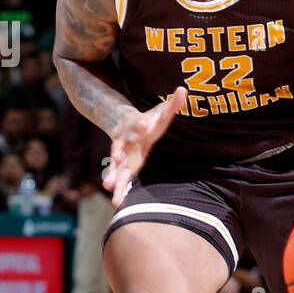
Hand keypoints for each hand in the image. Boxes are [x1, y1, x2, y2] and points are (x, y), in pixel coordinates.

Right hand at [102, 87, 186, 206]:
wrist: (122, 124)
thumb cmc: (148, 120)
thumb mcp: (160, 111)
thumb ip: (173, 104)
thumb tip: (183, 90)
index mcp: (138, 126)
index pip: (141, 124)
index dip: (142, 124)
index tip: (143, 126)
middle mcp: (127, 140)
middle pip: (123, 147)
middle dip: (120, 155)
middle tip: (119, 161)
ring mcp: (122, 153)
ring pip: (116, 166)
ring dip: (113, 176)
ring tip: (109, 188)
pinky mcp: (121, 165)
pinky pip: (118, 176)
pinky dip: (117, 187)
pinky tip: (117, 202)